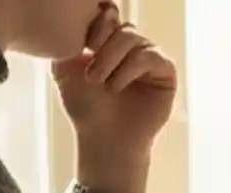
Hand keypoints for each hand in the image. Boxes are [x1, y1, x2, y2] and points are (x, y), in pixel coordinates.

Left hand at [52, 3, 177, 192]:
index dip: (95, 24)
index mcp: (109, 41)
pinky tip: (117, 88)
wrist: (105, 138)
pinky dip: (129, 69)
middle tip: (90, 74)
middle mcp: (132, 47)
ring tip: (100, 83)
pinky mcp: (166, 73)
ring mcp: (150, 58)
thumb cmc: (86, 107)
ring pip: (133, 39)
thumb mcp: (64, 68)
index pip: (108, 16)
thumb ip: (68, 40)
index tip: (84, 47)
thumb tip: (87, 20)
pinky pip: (150, 56)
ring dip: (111, 60)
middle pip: (120, 25)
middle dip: (102, 46)